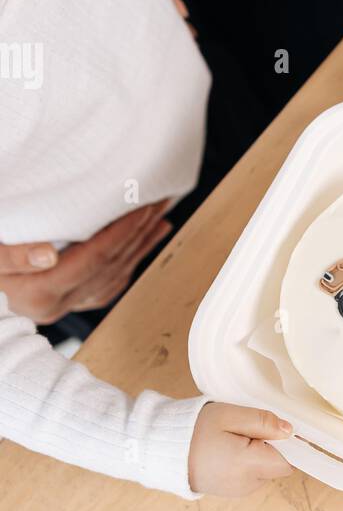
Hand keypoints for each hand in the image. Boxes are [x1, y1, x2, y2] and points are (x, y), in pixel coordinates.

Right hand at [0, 203, 171, 323]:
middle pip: (110, 265)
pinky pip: (108, 284)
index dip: (121, 231)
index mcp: (39, 292)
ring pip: (115, 275)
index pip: (94, 258)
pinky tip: (142, 244)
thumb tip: (47, 254)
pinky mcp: (66, 302)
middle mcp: (57, 304)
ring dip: (140, 244)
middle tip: (159, 203)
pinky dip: (129, 261)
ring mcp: (63, 306)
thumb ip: (13, 255)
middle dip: (138, 232)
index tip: (142, 207)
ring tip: (159, 218)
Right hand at [188, 403, 294, 495]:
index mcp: (249, 465)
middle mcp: (247, 484)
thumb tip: (289, 431)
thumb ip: (262, 422)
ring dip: (257, 453)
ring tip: (231, 438)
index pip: (290, 460)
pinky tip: (226, 448)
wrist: (161, 450)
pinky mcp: (231, 491)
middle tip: (245, 428)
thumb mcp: (229, 415)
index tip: (276, 428)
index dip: (289, 444)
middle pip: (277, 464)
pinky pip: (250, 474)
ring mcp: (239, 490)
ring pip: (264, 469)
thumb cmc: (193, 430)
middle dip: (270, 446)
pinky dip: (245, 461)